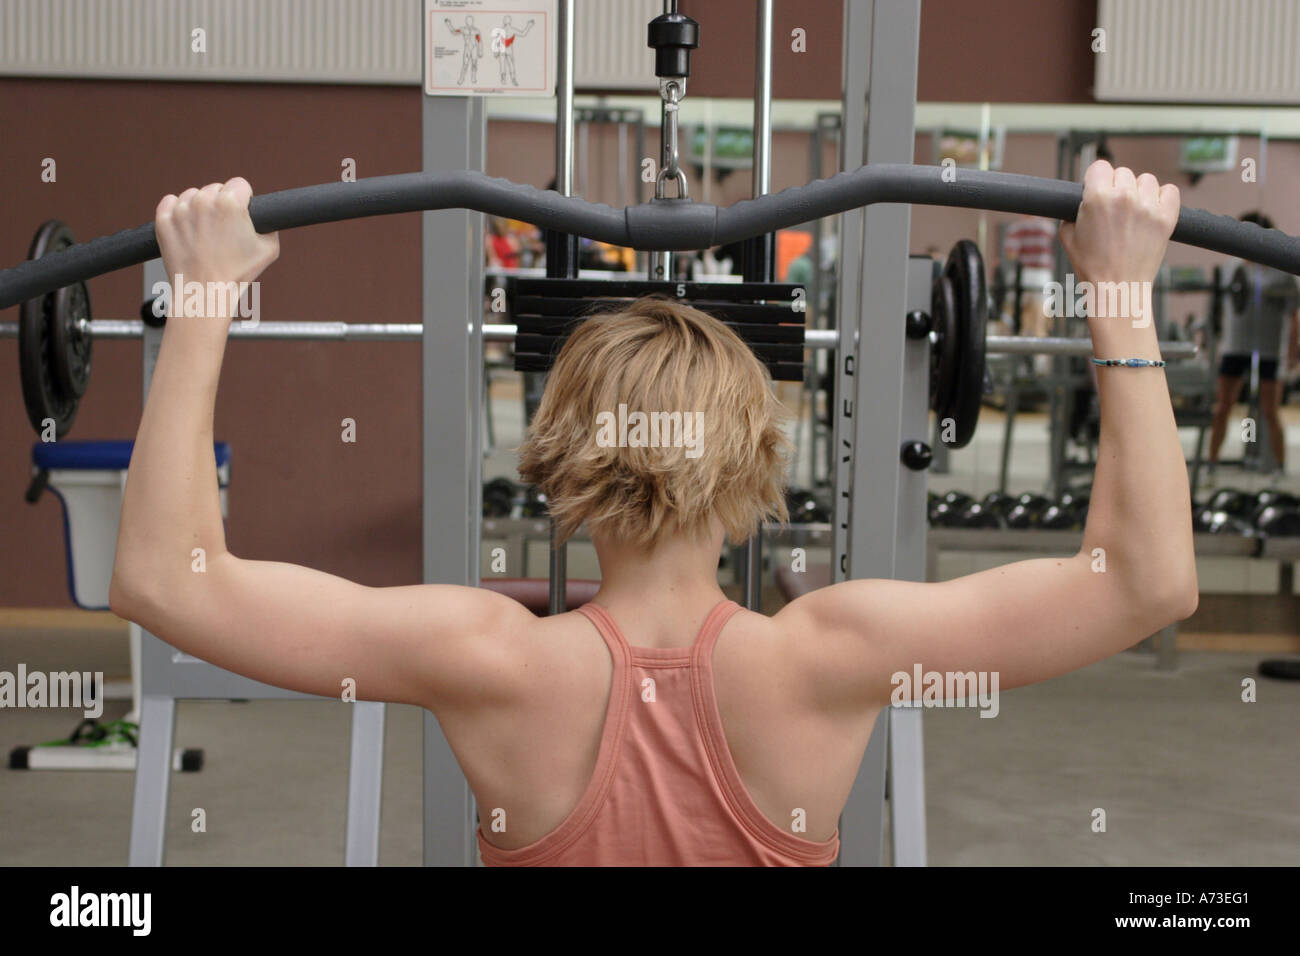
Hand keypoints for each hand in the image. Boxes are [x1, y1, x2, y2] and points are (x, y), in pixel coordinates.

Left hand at [156, 178, 278, 291]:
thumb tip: (264, 217)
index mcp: (230, 203)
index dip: (244, 200)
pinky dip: (178, 212)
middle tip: (224, 230)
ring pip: (194, 195)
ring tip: (206, 233)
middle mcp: (204, 201)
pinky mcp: (163, 219)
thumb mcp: (269, 248)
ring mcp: (181, 210)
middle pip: (216, 188)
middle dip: (221, 205)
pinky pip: (170, 202)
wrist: (204, 292)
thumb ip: (270, 225)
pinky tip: (189, 229)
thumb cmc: (236, 274)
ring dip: (200, 208)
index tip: (241, 214)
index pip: (240, 184)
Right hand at [1059, 160, 1178, 284]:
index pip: (1099, 166)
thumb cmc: (1092, 266)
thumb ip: (1075, 210)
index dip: (1096, 179)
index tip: (1097, 190)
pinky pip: (1170, 190)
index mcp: (1098, 198)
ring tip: (1133, 212)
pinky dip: (1162, 198)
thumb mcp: (1067, 235)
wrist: (1117, 288)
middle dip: (1117, 187)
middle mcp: (1125, 197)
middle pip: (1123, 172)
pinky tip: (1151, 211)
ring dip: (1139, 192)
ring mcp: (1149, 207)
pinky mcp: (1167, 217)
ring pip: (1146, 180)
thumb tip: (1084, 199)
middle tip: (1114, 209)